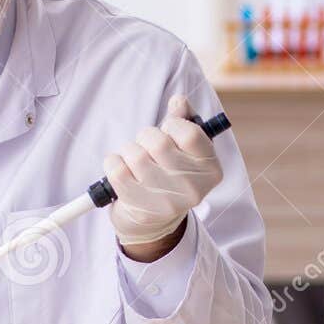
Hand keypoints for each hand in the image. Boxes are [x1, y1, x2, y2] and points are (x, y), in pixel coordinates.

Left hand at [104, 95, 223, 251]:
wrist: (154, 223)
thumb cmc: (170, 175)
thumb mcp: (185, 151)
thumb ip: (184, 121)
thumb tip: (179, 100)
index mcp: (210, 170)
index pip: (189, 133)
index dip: (172, 125)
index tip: (168, 131)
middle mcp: (192, 188)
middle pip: (158, 142)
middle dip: (147, 136)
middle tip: (147, 146)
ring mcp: (165, 200)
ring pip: (135, 153)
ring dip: (130, 150)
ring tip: (135, 160)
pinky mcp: (139, 206)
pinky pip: (116, 168)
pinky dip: (113, 162)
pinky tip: (121, 168)